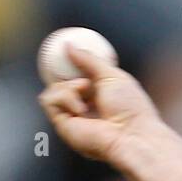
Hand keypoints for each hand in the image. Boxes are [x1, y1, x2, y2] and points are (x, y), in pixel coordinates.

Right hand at [37, 44, 161, 165]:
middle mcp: (85, 111)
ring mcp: (73, 120)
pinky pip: (48, 100)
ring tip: (86, 88)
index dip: (70, 68)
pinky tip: (81, 107)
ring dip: (68, 84)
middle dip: (65, 75)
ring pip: (52, 90)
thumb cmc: (131, 108)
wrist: (133, 135)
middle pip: (60, 85)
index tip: (68, 53)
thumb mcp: (112, 76)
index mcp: (99, 100)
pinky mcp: (63, 127)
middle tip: (77, 70)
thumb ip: (90, 60)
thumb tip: (68, 45)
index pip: (77, 80)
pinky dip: (64, 96)